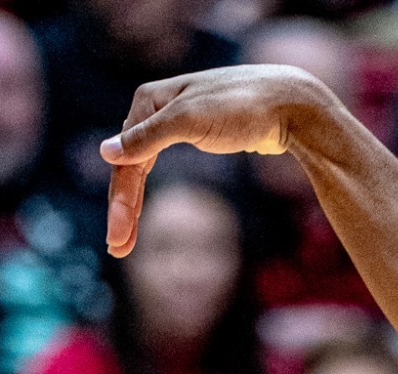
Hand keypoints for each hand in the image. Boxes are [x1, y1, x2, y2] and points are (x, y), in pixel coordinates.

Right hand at [100, 65, 337, 255]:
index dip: (121, 201)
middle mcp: (157, 110)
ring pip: (144, 170)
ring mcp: (176, 124)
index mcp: (149, 102)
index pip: (126, 159)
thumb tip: (106, 152)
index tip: (118, 238)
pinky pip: (161, 166)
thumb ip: (149, 136)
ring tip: (126, 242)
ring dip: (133, 206)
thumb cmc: (243, 107)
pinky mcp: (197, 136)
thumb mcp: (191, 120)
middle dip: (124, 210)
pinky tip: (138, 210)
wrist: (291, 104)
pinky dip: (149, 191)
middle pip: (131, 167)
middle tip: (118, 248)